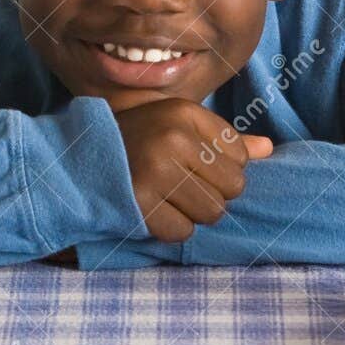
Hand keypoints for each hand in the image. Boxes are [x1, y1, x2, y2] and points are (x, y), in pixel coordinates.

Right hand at [111, 97, 272, 241]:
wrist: (75, 159)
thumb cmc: (135, 141)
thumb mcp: (176, 126)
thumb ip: (222, 140)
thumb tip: (269, 149)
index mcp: (184, 113)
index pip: (239, 154)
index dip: (221, 166)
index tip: (192, 163)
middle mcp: (173, 138)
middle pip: (233, 187)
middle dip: (212, 192)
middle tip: (182, 185)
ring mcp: (156, 171)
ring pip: (213, 212)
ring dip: (194, 213)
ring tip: (169, 197)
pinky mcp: (142, 203)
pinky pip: (183, 231)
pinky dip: (172, 227)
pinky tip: (154, 209)